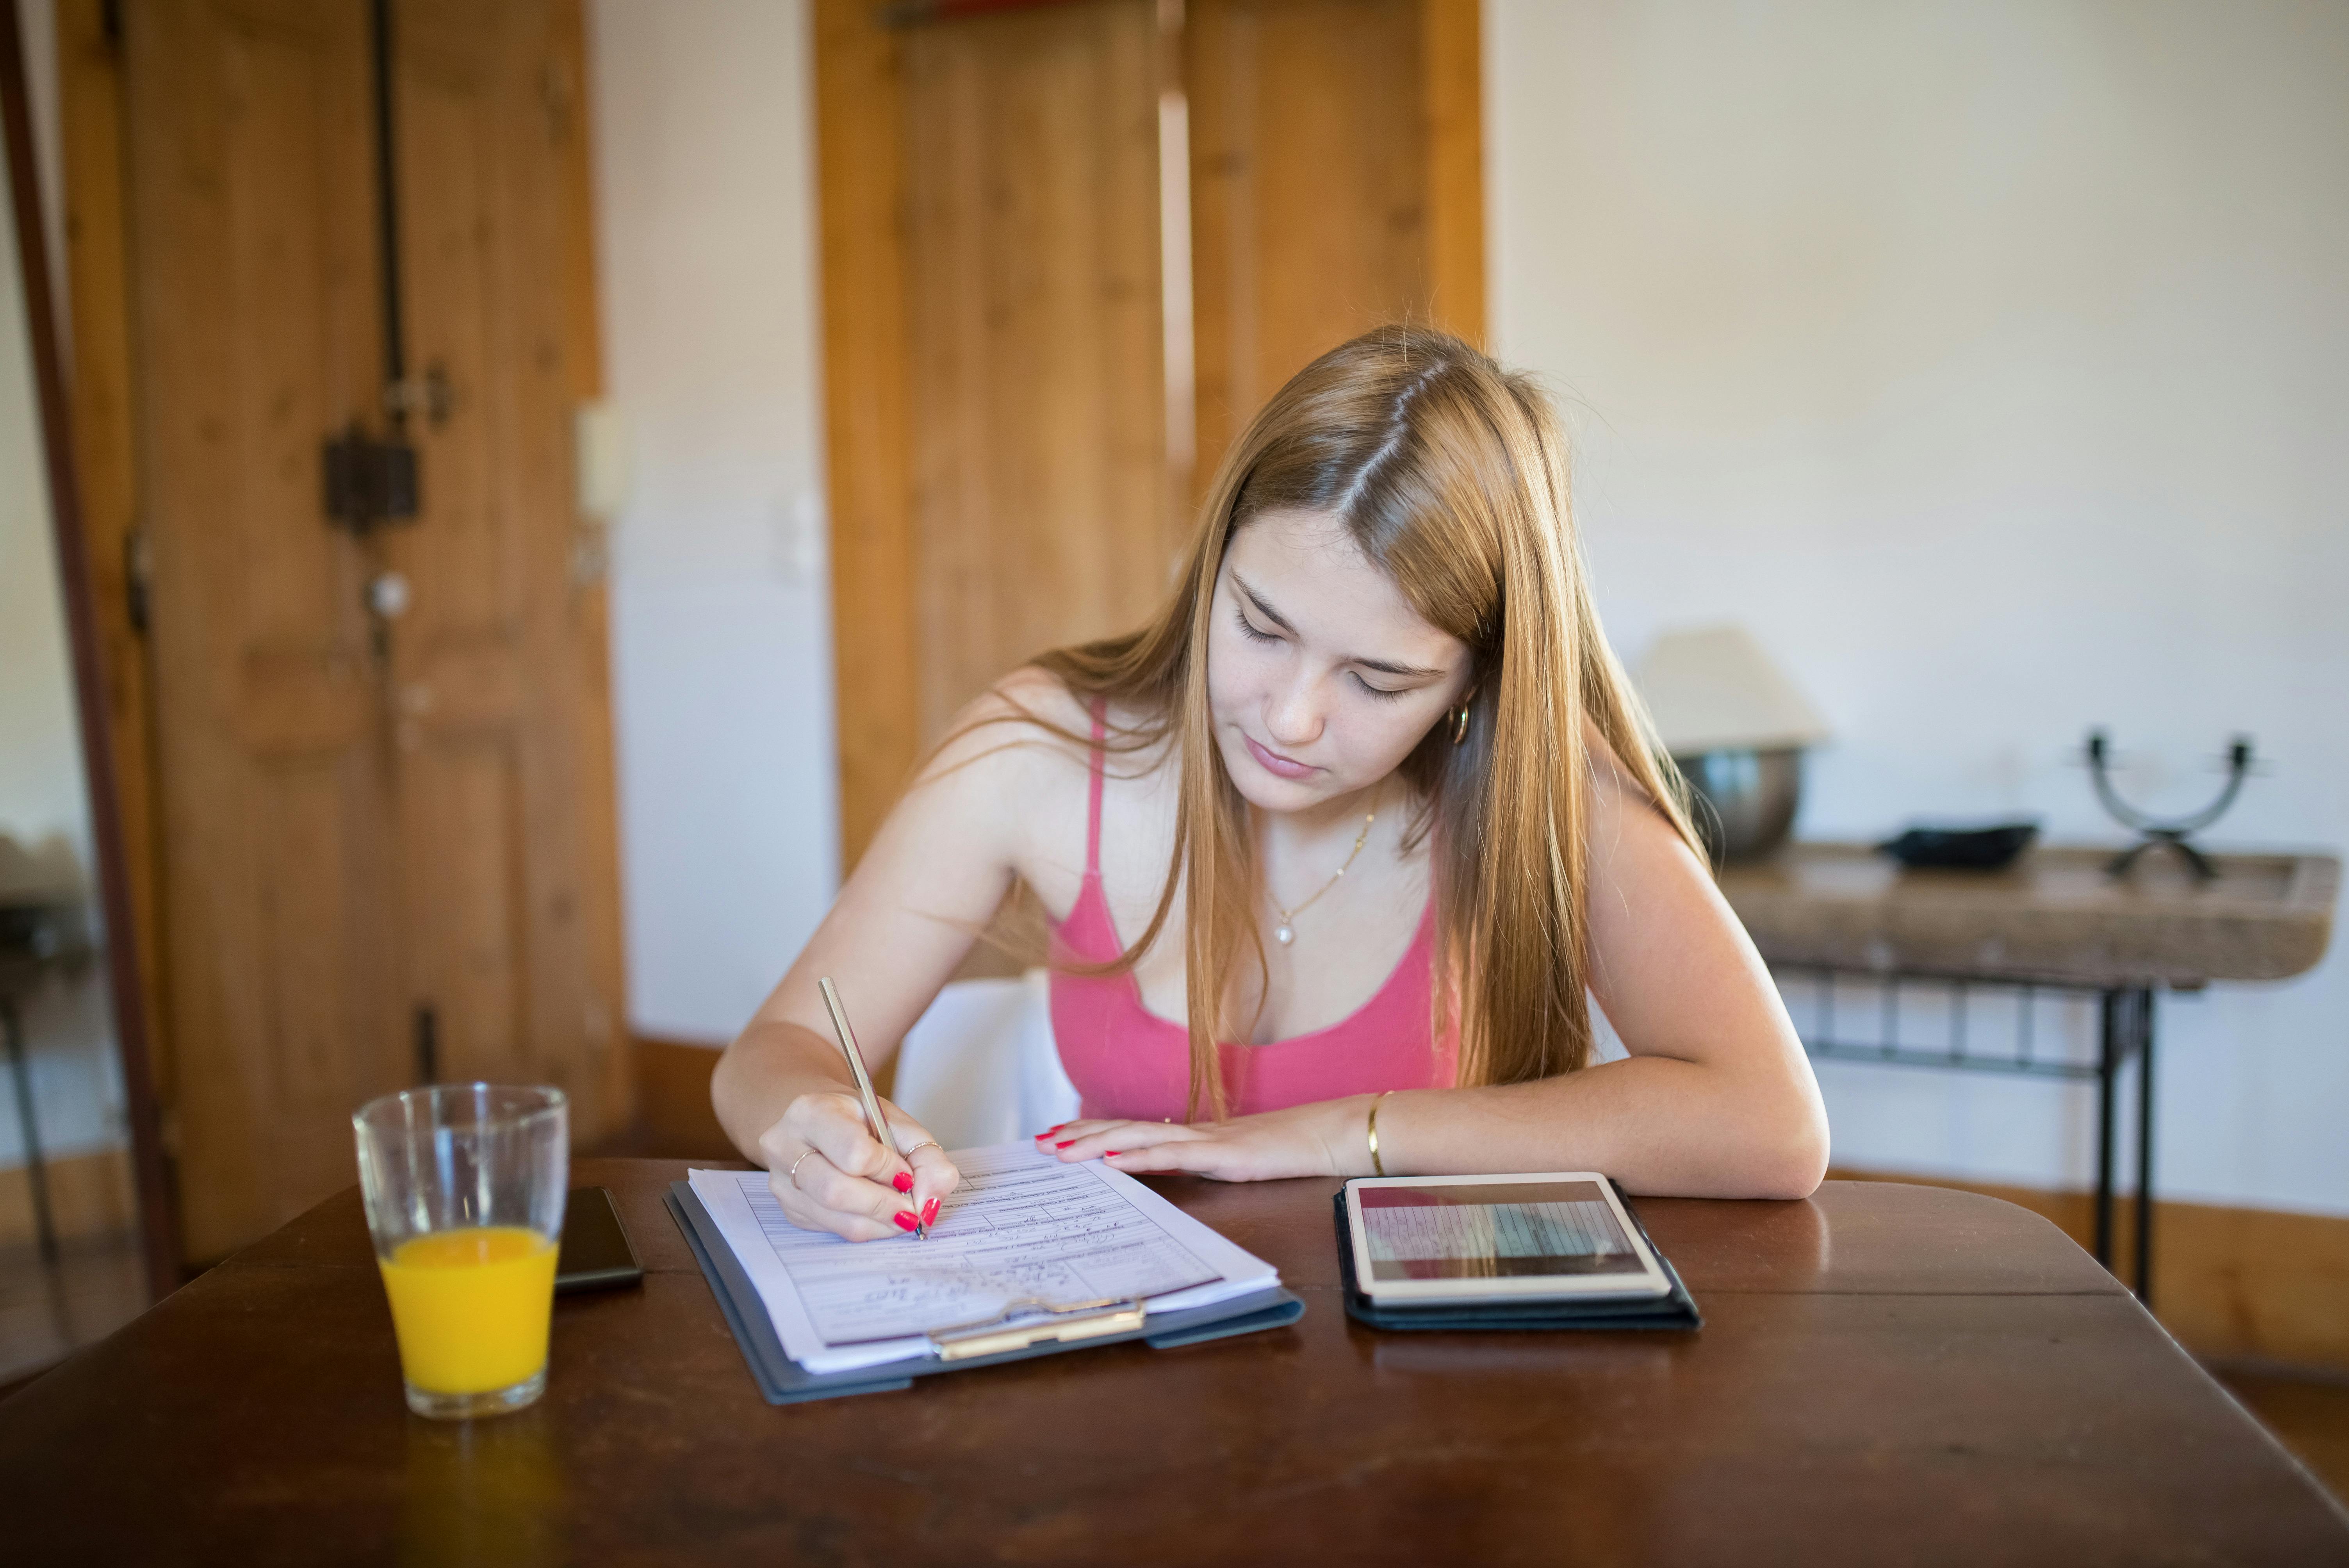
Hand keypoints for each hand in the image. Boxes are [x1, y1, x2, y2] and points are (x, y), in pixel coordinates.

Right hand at [760, 1091, 961, 1240]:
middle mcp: (785, 1145)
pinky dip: (865, 1227)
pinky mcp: (789, 1208)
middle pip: (837, 1192)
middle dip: (884, 1205)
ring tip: (899, 1211)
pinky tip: (876, 1212)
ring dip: (878, 1222)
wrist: (818, 1122)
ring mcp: (780, 1181)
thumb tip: (930, 1204)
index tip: (907, 1173)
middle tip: (912, 1209)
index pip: (854, 1153)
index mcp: (812, 1111)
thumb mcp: (897, 1123)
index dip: (889, 1169)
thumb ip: (927, 1158)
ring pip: (836, 1218)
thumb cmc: (858, 1120)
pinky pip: (832, 1229)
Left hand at [1034, 1097, 1375, 1181]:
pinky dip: (1139, 1158)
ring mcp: (1206, 1142)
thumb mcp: (1234, 1159)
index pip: (1131, 1131)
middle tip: (1039, 1143)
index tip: (1055, 1137)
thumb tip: (1165, 1168)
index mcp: (1193, 1136)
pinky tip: (1112, 1162)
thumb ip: (1201, 1162)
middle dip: (1079, 1136)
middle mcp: (1192, 1133)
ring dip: (1095, 1144)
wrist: (1330, 1134)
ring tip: (1061, 1150)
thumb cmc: (1288, 1147)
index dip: (1092, 1132)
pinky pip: (1174, 1156)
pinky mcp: (1223, 1156)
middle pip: (1123, 1130)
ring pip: (1139, 1139)